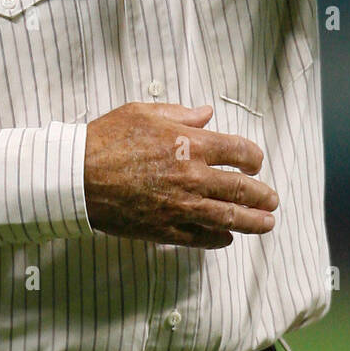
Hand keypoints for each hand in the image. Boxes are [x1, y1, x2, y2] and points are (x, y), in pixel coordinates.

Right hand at [83, 101, 276, 248]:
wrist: (77, 177)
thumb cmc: (107, 140)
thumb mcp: (144, 112)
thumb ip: (181, 114)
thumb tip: (206, 114)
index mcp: (191, 143)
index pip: (239, 151)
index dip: (253, 158)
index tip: (256, 163)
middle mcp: (193, 177)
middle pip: (242, 189)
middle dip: (263, 195)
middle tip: (272, 199)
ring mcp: (182, 206)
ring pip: (230, 218)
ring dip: (253, 222)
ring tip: (266, 224)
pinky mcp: (166, 229)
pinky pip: (202, 237)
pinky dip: (219, 238)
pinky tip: (227, 237)